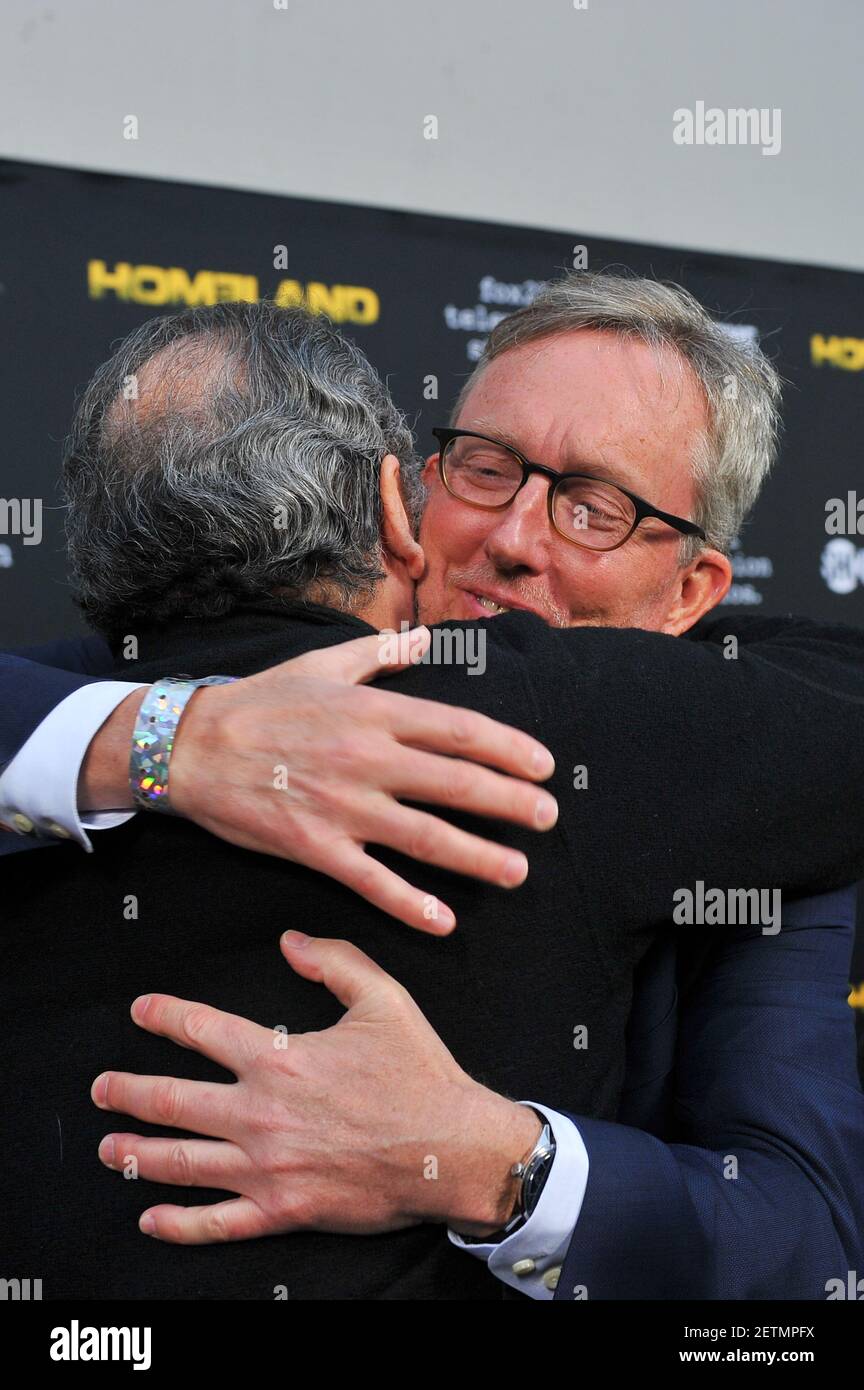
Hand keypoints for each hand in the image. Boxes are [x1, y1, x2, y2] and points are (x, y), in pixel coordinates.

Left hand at [92, 932, 541, 1244]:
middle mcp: (261, 1113)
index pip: (203, 1030)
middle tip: (102, 1088)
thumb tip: (292, 941)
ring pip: (182, 1161)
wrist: (454, 1149)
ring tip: (108, 1148)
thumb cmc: (421, 1076)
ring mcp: (267, 1167)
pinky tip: (151, 1217)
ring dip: (137, 1153)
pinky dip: (178, 1223)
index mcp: (281, 1060)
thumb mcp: (385, 998)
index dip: (165, 1016)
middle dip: (128, 1092)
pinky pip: (217, 1222)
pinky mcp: (282, 1211)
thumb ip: (335, 961)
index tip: (141, 1011)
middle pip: (172, 1101)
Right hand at [168, 626, 556, 931]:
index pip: (458, 731)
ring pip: (426, 837)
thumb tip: (422, 638)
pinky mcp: (316, 847)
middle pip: (456, 784)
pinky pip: (372, 881)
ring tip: (517, 870)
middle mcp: (367, 758)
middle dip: (510, 803)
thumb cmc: (260, 701)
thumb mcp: (323, 665)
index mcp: (374, 712)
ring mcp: (343, 806)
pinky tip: (443, 920)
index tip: (543, 766)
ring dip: (478, 856)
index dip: (508, 750)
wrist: (190, 746)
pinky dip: (409, 903)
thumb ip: (380, 653)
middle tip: (548, 818)